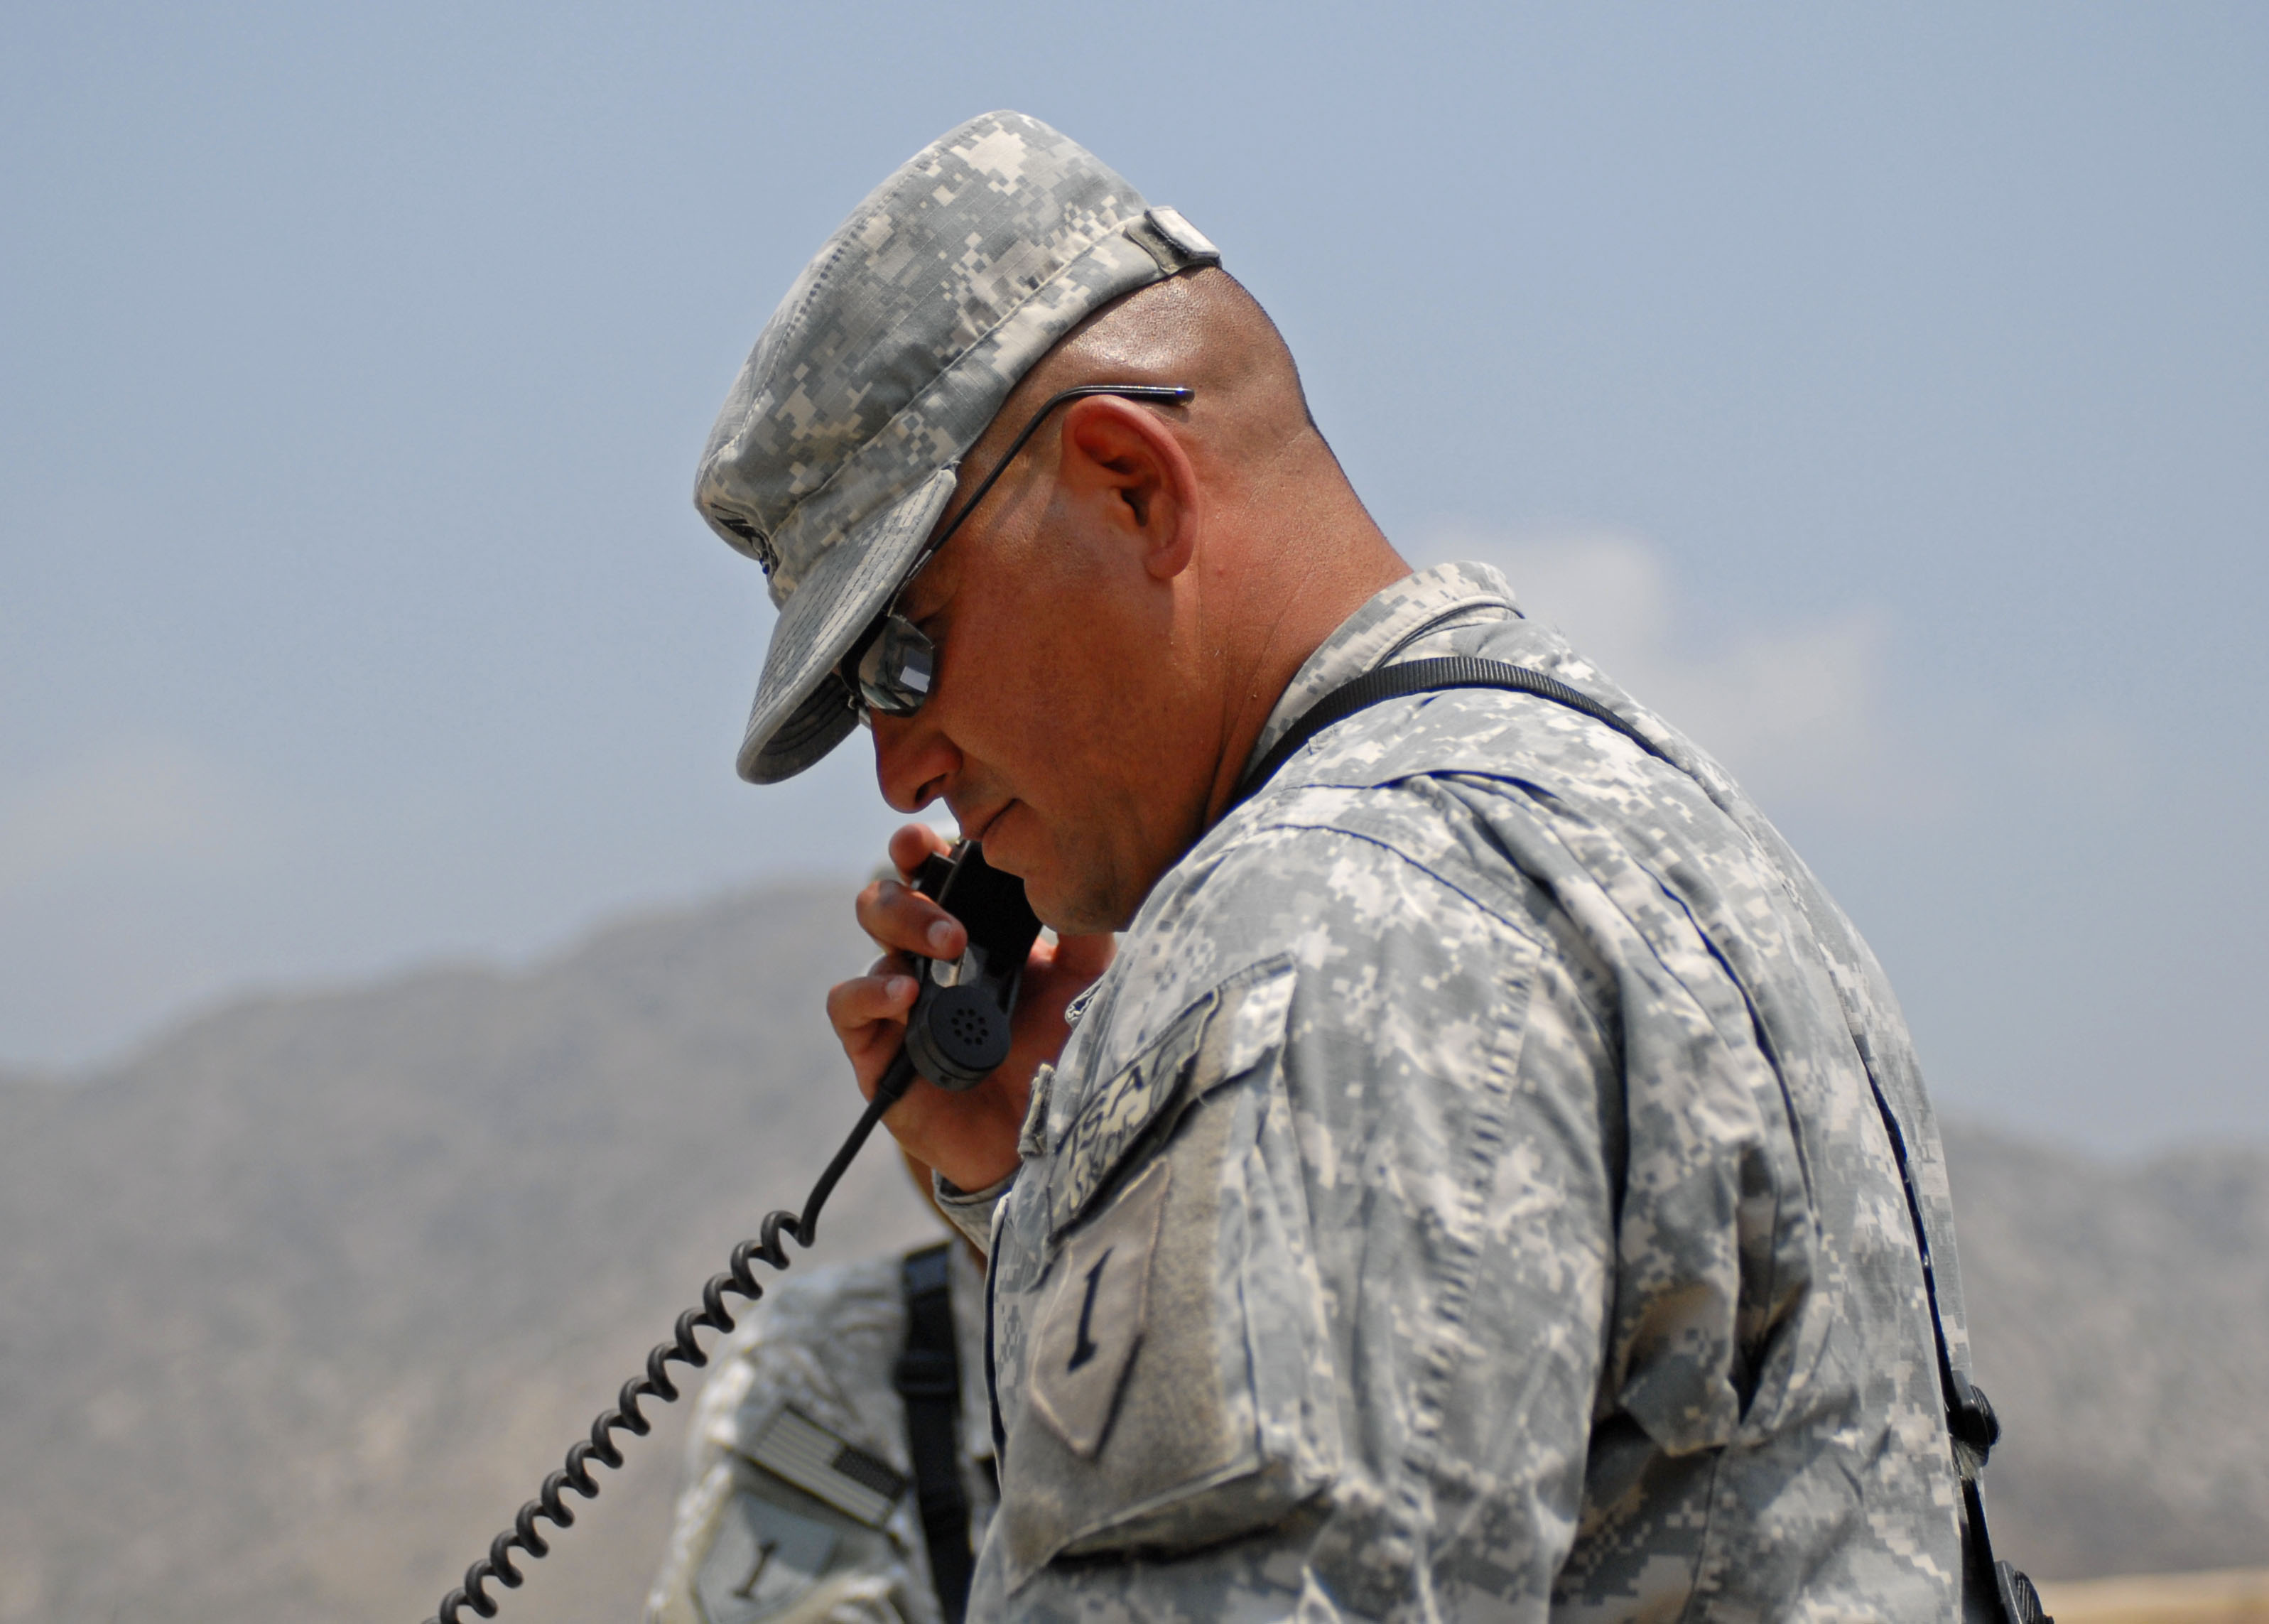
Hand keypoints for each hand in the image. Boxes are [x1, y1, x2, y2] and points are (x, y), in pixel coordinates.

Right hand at [826, 824, 1114, 1191]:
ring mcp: (897, 1002)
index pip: (933, 872)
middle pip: (891, 895)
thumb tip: (1083, 881)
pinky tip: (904, 994)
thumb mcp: (1085, 989)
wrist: (1041, 1144)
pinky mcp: (876, 1050)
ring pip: (870, 940)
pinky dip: (870, 992)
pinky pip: (848, 1006)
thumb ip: (1086, 936)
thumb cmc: (1059, 1058)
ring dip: (902, 926)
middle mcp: (927, 958)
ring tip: (947, 947)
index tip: (933, 843)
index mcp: (972, 931)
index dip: (923, 848)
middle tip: (955, 922)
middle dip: (913, 891)